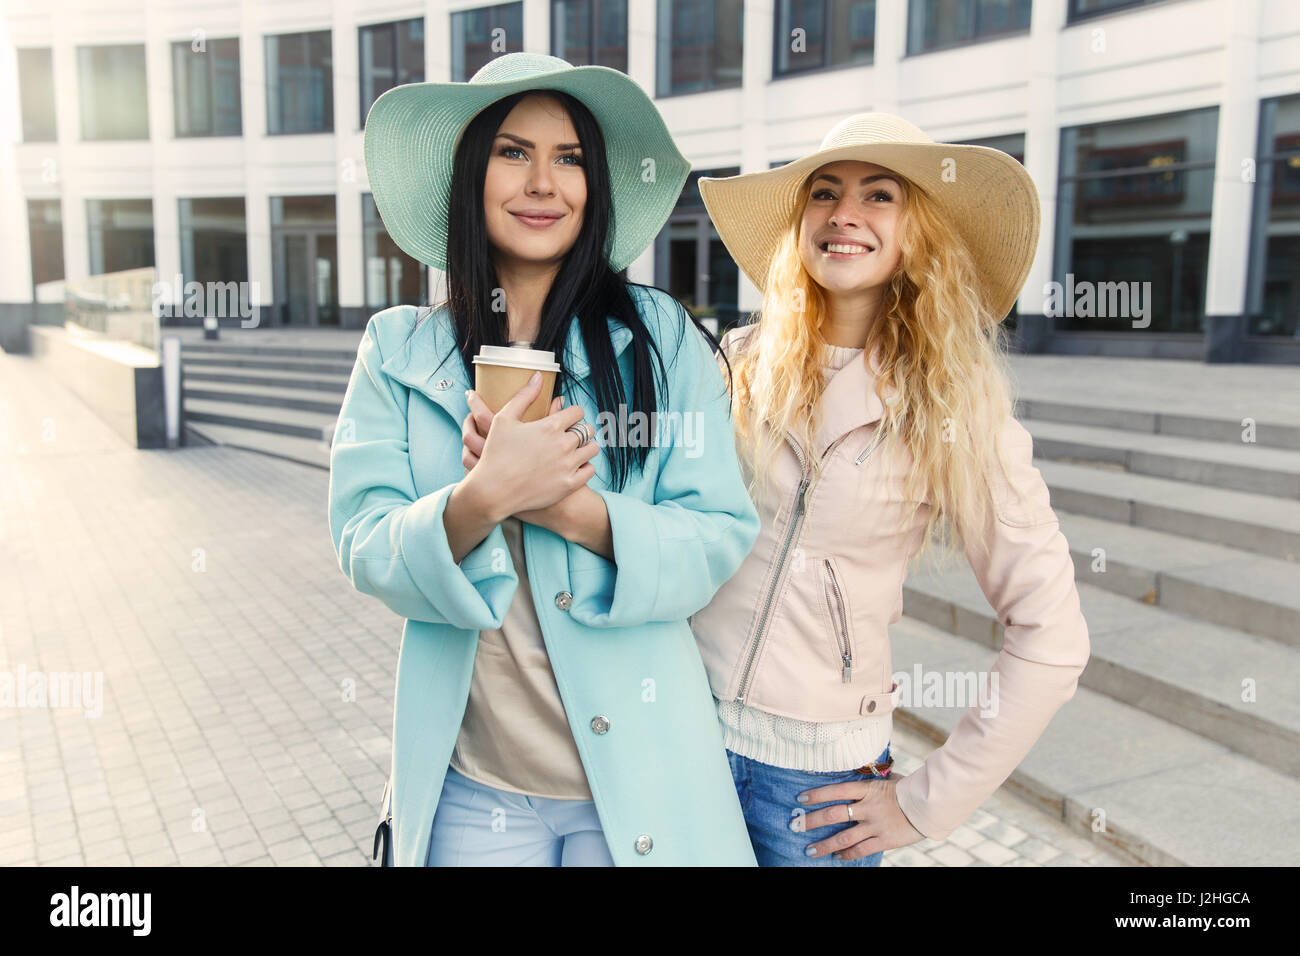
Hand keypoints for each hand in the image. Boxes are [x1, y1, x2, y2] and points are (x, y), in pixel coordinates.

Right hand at [459, 374, 598, 521]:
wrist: (493, 491)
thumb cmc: (496, 453)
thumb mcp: (504, 419)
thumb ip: (524, 396)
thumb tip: (538, 375)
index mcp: (550, 426)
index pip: (577, 412)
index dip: (571, 413)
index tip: (566, 419)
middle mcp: (563, 445)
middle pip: (587, 430)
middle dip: (579, 430)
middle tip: (569, 435)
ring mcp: (568, 466)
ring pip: (592, 449)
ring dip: (585, 447)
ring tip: (574, 450)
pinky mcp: (569, 485)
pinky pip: (590, 470)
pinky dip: (585, 467)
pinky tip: (574, 466)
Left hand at [791, 773, 924, 860]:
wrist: (931, 805)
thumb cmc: (910, 789)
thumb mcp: (889, 780)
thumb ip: (872, 782)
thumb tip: (860, 774)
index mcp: (868, 789)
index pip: (836, 791)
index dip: (817, 794)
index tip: (801, 799)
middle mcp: (868, 807)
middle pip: (833, 814)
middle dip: (812, 821)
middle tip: (795, 826)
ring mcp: (875, 825)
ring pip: (844, 837)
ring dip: (824, 845)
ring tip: (810, 850)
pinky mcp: (884, 840)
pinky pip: (861, 849)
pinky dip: (847, 854)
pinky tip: (837, 857)